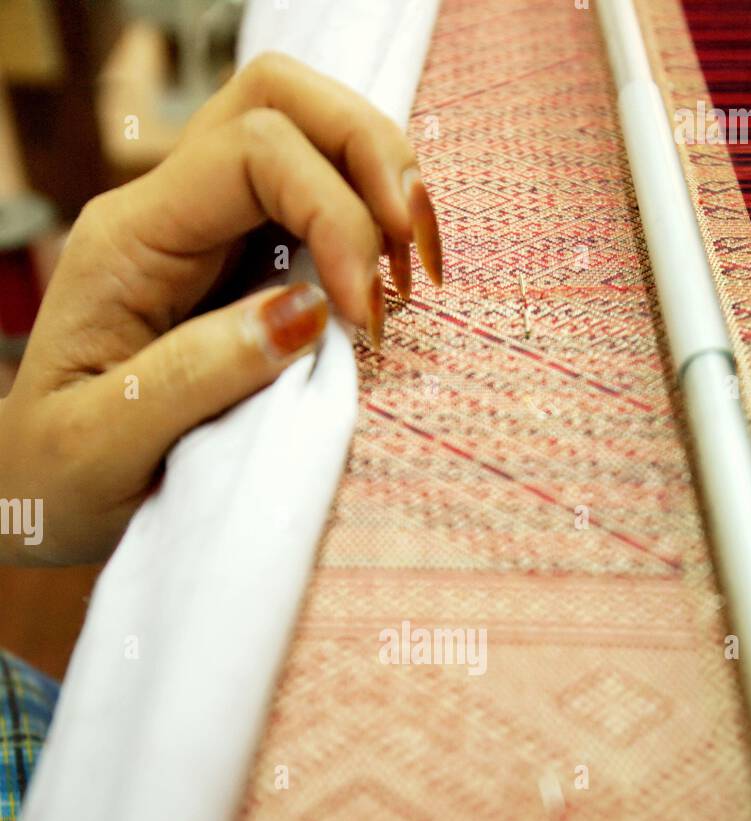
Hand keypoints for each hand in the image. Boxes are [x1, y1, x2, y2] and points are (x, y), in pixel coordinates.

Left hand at [0, 52, 442, 564]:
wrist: (35, 494)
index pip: (252, 152)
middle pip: (281, 100)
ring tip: (413, 278)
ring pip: (307, 135)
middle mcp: (168, 211)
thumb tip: (309, 312)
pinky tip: (390, 287)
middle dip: (370, 154)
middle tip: (416, 260)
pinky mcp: (239, 265)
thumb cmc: (58, 475)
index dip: (333, 214)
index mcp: (128, 239)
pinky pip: (316, 201)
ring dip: (379, 186)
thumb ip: (198, 375)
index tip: (366, 319)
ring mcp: (206, 232)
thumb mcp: (105, 443)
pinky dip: (370, 227)